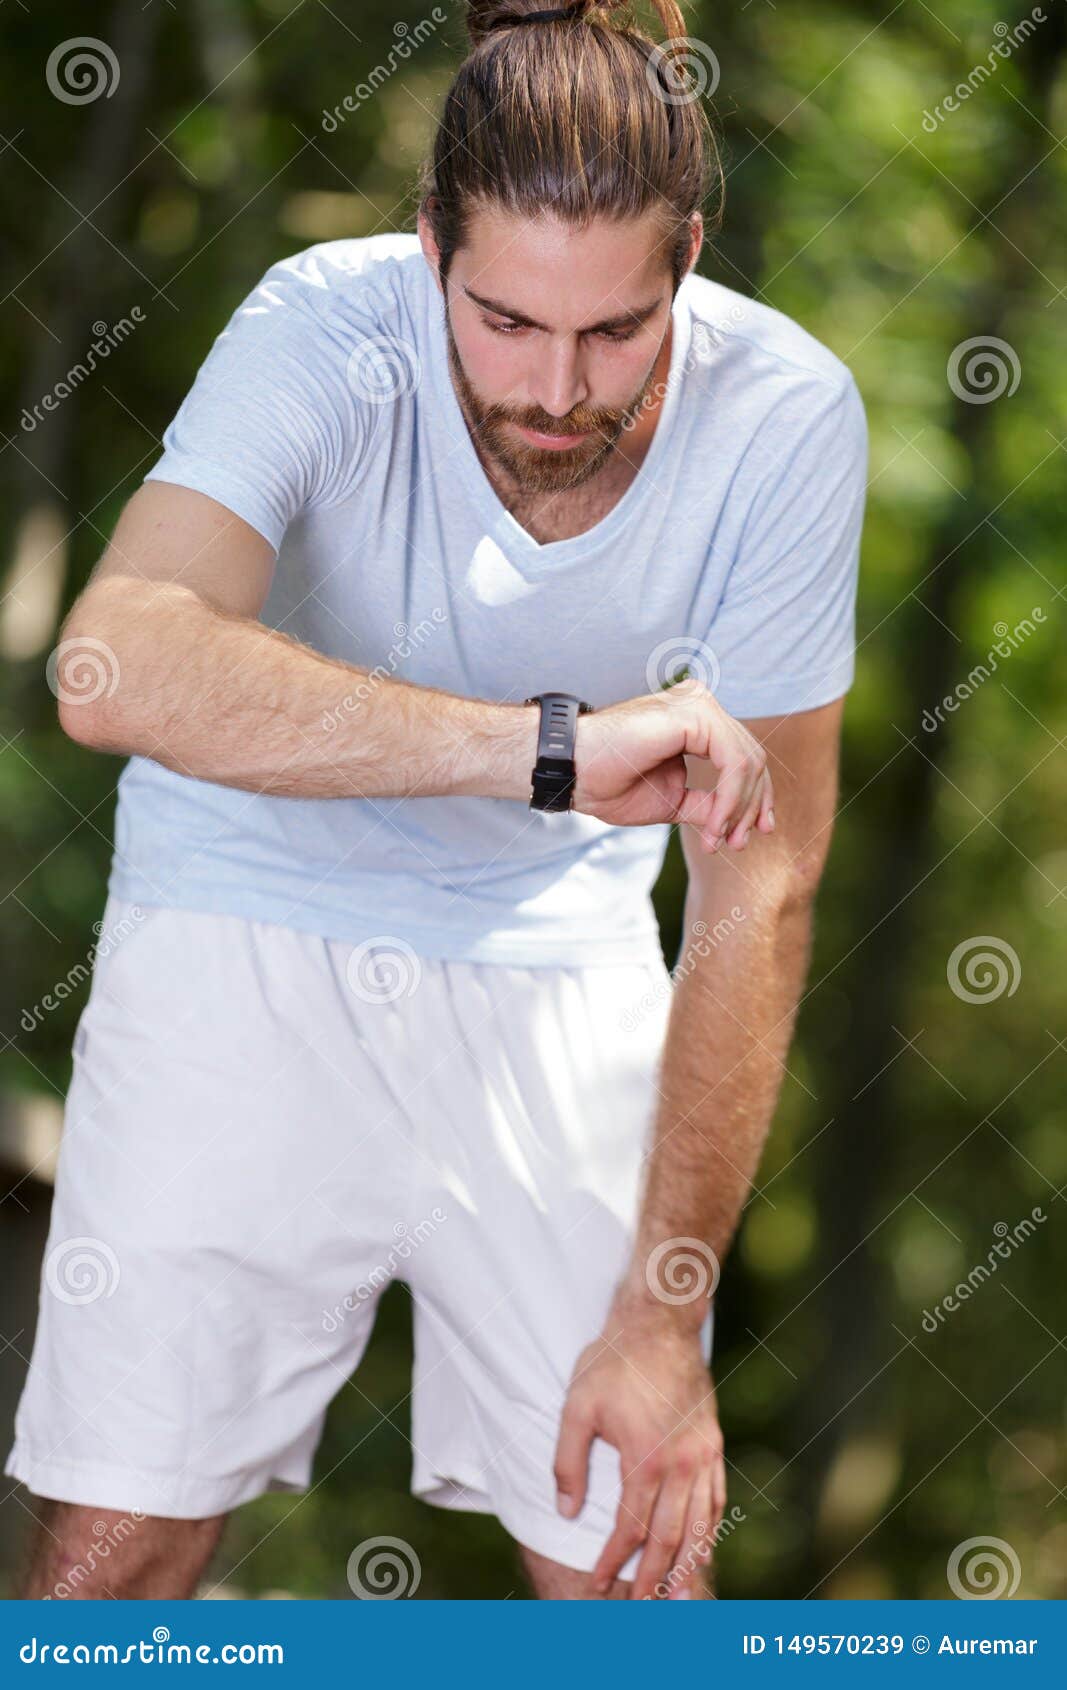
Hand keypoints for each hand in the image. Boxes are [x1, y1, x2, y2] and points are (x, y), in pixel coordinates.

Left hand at [553, 1310, 725, 1598]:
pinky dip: (710, 1529)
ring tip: (681, 1598)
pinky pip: (716, 1497)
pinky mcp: (714, 1443)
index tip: (599, 1584)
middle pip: (669, 1537)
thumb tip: (568, 1514)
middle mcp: (681, 1464)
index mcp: (645, 1459)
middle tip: (642, 1609)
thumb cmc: (612, 1362)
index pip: (629, 1528)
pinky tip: (703, 1547)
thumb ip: (569, 1464)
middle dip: (654, 1578)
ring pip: (699, 1524)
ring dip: (689, 1565)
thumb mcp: (576, 1407)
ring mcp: (703, 1454)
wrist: (659, 1324)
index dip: (612, 1561)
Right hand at [572, 676, 773, 852]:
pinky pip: (733, 762)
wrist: (572, 772)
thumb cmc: (607, 782)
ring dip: (738, 810)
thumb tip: (738, 822)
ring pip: (748, 762)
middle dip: (751, 809)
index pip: (743, 758)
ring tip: (716, 839)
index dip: (754, 801)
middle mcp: (701, 706)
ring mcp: (699, 705)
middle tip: (736, 845)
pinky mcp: (695, 714)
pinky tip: (712, 825)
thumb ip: (706, 804)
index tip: (743, 838)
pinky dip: (729, 800)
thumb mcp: (671, 801)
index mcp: (696, 722)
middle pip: (752, 760)